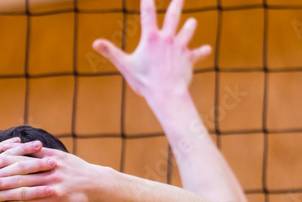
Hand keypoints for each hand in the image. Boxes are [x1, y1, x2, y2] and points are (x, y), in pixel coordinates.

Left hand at [0, 139, 56, 201]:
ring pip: (7, 157)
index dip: (37, 190)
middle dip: (36, 167)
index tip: (54, 188)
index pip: (18, 192)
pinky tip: (19, 140)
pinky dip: (6, 145)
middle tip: (55, 163)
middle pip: (16, 172)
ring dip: (24, 152)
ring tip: (41, 147)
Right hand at [0, 148, 113, 201]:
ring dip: (6, 165)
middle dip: (1, 183)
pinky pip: (36, 151)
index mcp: (53, 196)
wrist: (100, 183)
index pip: (25, 201)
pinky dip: (21, 151)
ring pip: (26, 165)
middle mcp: (53, 180)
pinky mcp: (57, 155)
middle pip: (22, 182)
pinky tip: (7, 152)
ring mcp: (55, 166)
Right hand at [92, 0, 210, 99]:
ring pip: (188, 30)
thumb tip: (94, 43)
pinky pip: (197, 53)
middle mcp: (167, 38)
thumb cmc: (144, 81)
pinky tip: (207, 49)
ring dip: (189, 26)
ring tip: (191, 22)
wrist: (166, 93)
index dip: (147, 1)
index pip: (148, 13)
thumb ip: (110, 52)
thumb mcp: (125, 66)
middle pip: (173, 15)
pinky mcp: (189, 58)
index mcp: (151, 38)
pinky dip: (201, 52)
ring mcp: (180, 47)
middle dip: (177, 3)